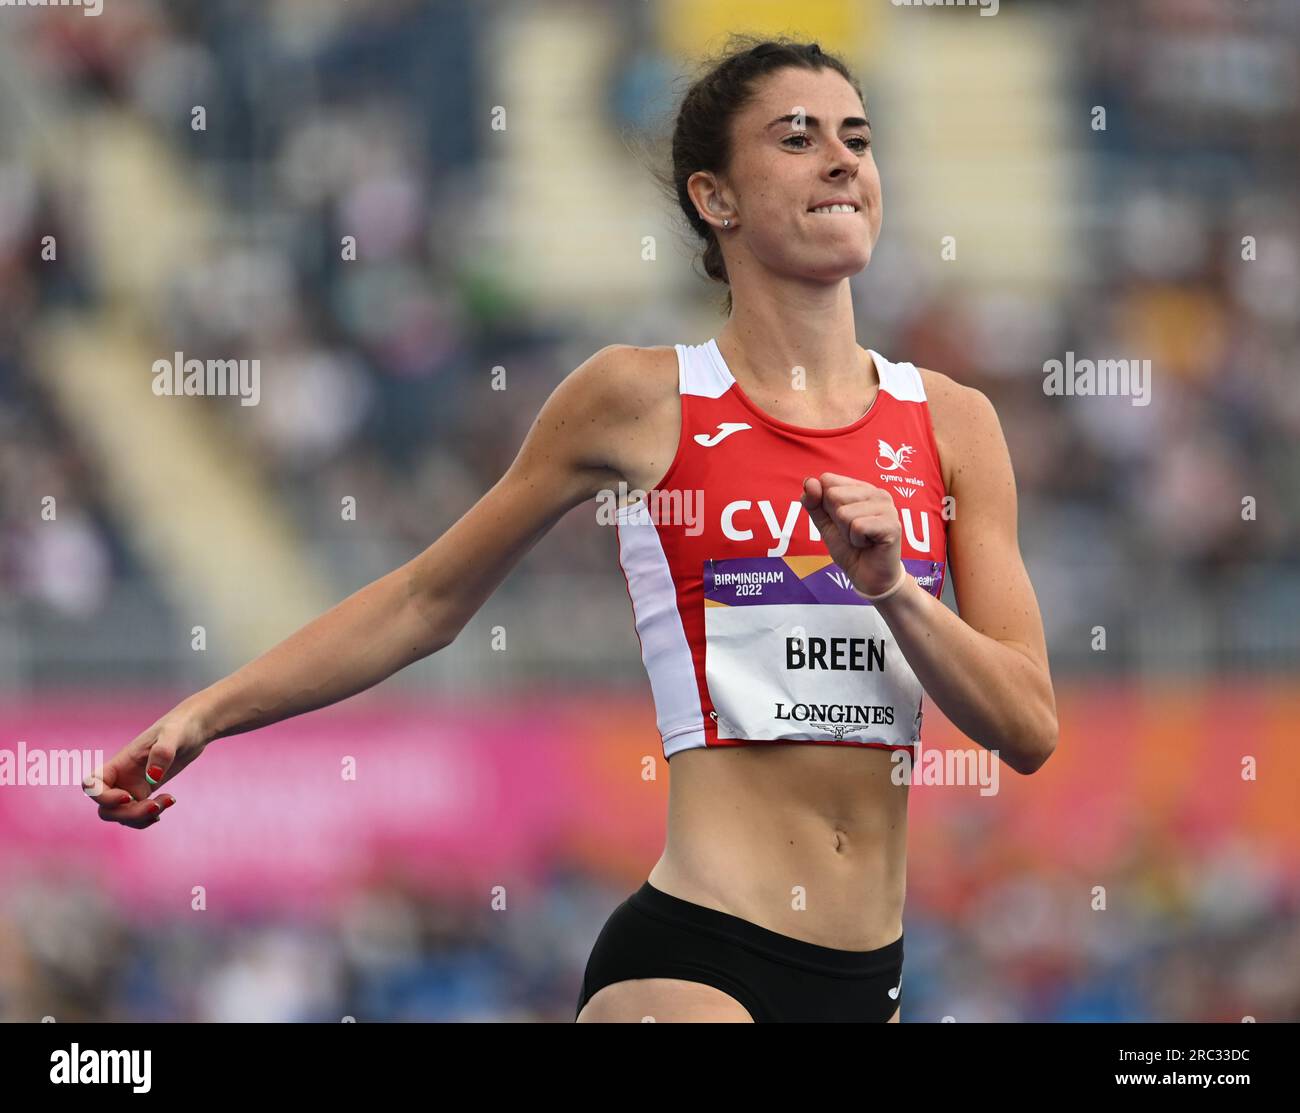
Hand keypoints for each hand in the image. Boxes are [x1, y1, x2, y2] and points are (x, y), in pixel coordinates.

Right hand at [83, 708, 211, 828]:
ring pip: (122, 815)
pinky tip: (166, 805)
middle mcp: (122, 778)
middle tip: (156, 805)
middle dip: (129, 814)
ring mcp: (133, 787)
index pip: (91, 786)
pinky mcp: (146, 792)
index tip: (129, 796)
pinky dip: (148, 818)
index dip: (103, 798)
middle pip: (106, 809)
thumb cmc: (180, 727)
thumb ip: (162, 753)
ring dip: (142, 818)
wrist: (194, 729)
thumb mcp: (173, 735)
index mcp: (120, 763)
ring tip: (169, 801)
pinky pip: (137, 814)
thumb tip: (152, 779)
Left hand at [802, 472, 903, 596]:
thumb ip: (814, 503)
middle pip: (833, 495)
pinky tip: (868, 545)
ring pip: (844, 513)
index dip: (824, 505)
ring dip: (846, 534)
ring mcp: (887, 508)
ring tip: (861, 540)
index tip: (840, 521)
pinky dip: (856, 541)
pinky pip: (857, 527)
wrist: (868, 578)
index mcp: (861, 488)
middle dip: (835, 521)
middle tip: (852, 533)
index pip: (827, 480)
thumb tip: (809, 481)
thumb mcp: (825, 524)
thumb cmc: (850, 549)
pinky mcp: (892, 525)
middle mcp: (877, 493)